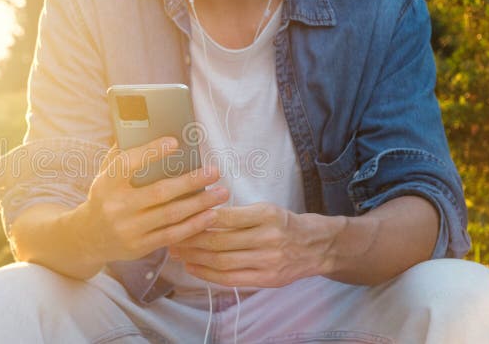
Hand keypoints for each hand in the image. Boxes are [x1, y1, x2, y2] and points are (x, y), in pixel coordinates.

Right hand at [74, 136, 229, 264]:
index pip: (128, 163)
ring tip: (221, 193)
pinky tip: (211, 214)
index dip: (151, 152)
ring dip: (200, 203)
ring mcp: (128, 229)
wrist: (88, 236)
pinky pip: (172, 235)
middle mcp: (116, 207)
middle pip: (159, 192)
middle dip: (191, 181)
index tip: (175, 141)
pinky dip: (194, 225)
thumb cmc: (106, 195)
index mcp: (107, 183)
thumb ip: (123, 152)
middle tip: (215, 171)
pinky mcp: (139, 247)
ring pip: (170, 215)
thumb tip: (143, 123)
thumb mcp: (106, 173)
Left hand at [170, 202, 346, 286]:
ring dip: (195, 257)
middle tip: (171, 235)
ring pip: (222, 261)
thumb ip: (237, 213)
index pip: (225, 217)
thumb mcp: (265, 209)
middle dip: (191, 240)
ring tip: (177, 252)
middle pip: (220, 241)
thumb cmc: (284, 224)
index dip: (199, 218)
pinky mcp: (268, 280)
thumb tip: (198, 212)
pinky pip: (231, 279)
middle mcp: (269, 238)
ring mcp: (269, 261)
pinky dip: (208, 274)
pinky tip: (193, 267)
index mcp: (267, 215)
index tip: (180, 216)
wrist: (317, 246)